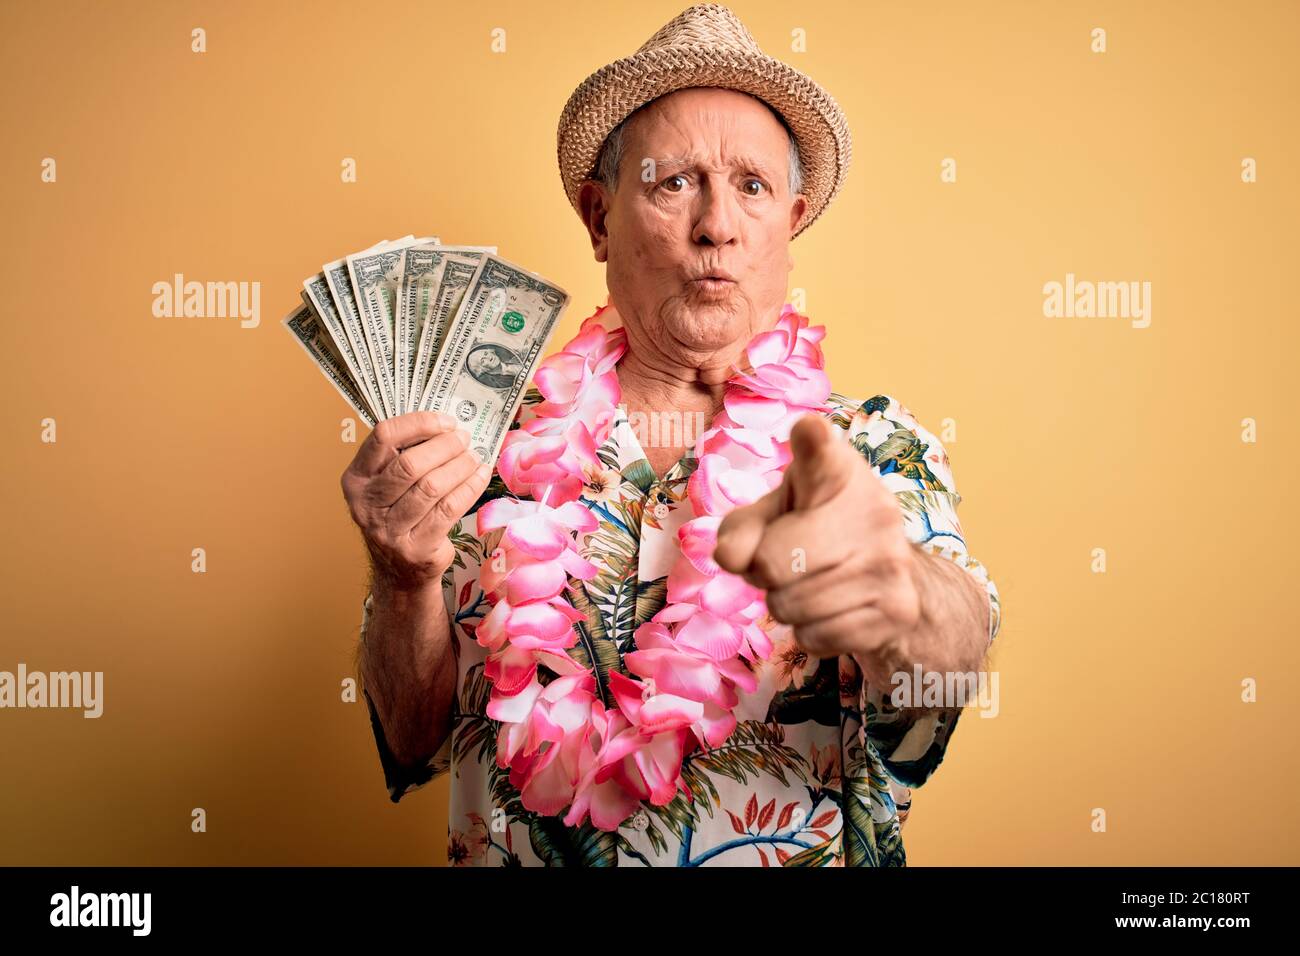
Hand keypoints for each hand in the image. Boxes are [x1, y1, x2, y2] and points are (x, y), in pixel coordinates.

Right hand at [340, 412, 493, 591]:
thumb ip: (405, 455)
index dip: (419, 423)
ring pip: (431, 487)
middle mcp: (367, 504)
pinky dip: (470, 487)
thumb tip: (448, 426)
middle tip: (465, 439)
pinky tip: (480, 476)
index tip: (446, 421)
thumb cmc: (399, 515)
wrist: (399, 571)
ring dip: (460, 466)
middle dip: (444, 446)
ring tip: (474, 456)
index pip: (383, 437)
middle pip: (409, 464)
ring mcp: (389, 529)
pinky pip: (449, 509)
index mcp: (356, 478)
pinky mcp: (416, 548)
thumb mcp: (387, 485)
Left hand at [712, 413, 921, 683]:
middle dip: (763, 574)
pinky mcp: (898, 609)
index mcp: (836, 469)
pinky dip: (810, 633)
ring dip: (785, 606)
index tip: (811, 429)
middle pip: (771, 564)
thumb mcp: (770, 515)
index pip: (820, 449)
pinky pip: (814, 638)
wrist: (886, 574)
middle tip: (786, 561)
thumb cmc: (811, 530)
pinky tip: (832, 607)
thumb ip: (739, 530)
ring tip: (809, 583)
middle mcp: (873, 507)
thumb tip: (731, 557)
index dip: (812, 440)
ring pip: (789, 608)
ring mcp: (891, 559)